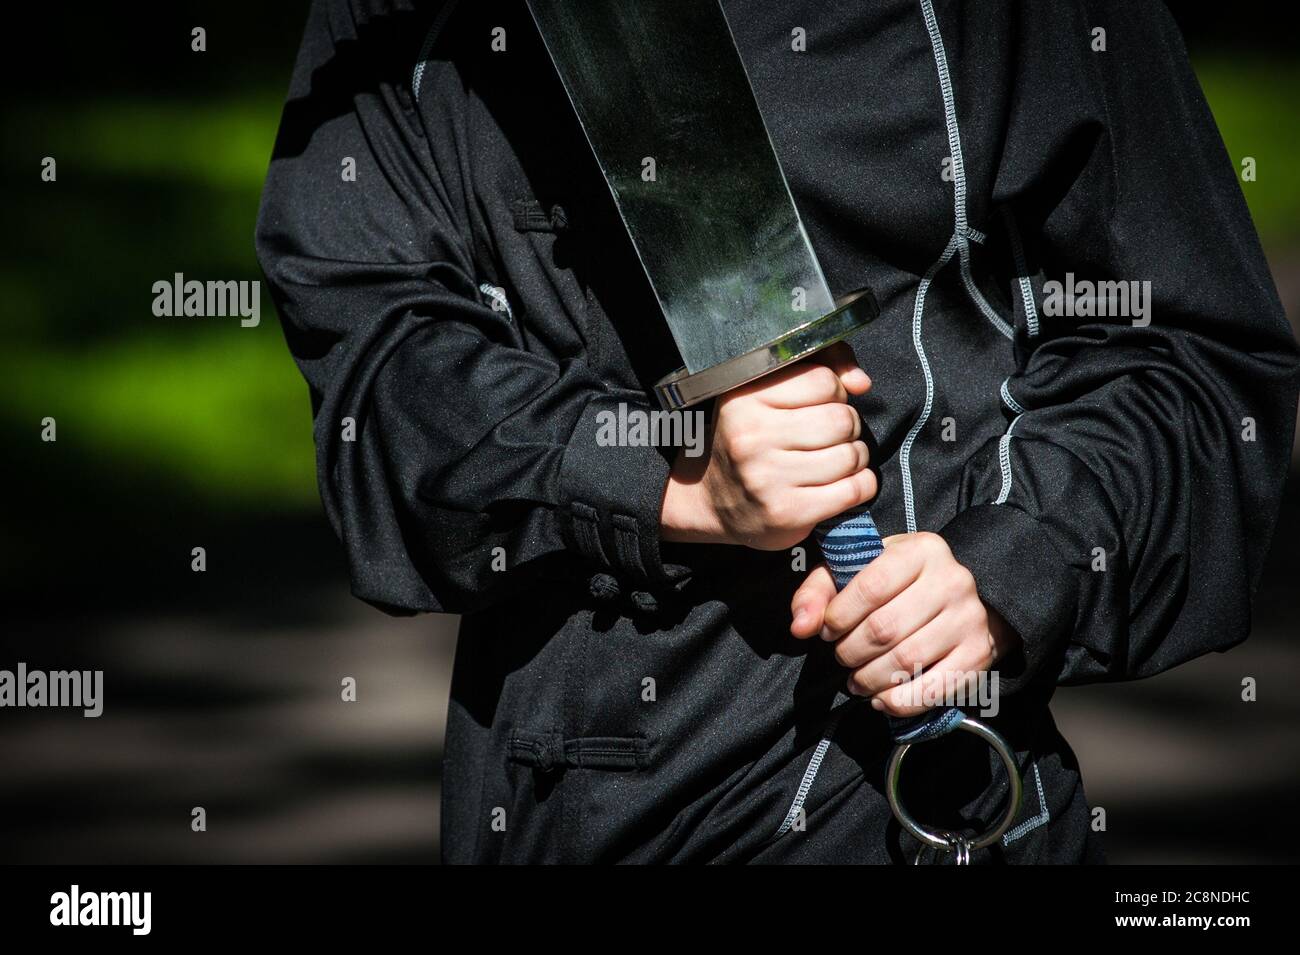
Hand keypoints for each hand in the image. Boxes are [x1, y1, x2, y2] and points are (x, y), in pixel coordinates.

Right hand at [660, 342, 876, 549]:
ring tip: (835, 459)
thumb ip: (819, 367)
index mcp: (744, 399)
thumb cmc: (751, 439)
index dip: (834, 392)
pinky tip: (842, 483)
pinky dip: (860, 485)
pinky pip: (853, 490)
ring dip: (855, 457)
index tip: (821, 405)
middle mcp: (751, 437)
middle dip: (848, 426)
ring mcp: (767, 478)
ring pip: (851, 455)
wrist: (712, 501)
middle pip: (841, 419)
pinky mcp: (787, 512)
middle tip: (831, 436)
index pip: (823, 380)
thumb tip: (861, 382)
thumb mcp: (766, 393)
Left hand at [789, 531, 1018, 715]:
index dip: (839, 616)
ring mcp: (968, 619)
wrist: (969, 598)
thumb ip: (821, 589)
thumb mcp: (862, 569)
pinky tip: (881, 698)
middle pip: (885, 629)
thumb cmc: (902, 583)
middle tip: (842, 658)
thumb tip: (800, 626)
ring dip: (870, 679)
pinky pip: (932, 689)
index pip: (870, 587)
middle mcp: (951, 581)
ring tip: (857, 680)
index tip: (828, 630)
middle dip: (851, 652)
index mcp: (920, 551)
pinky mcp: (978, 655)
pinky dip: (898, 702)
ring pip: (906, 661)